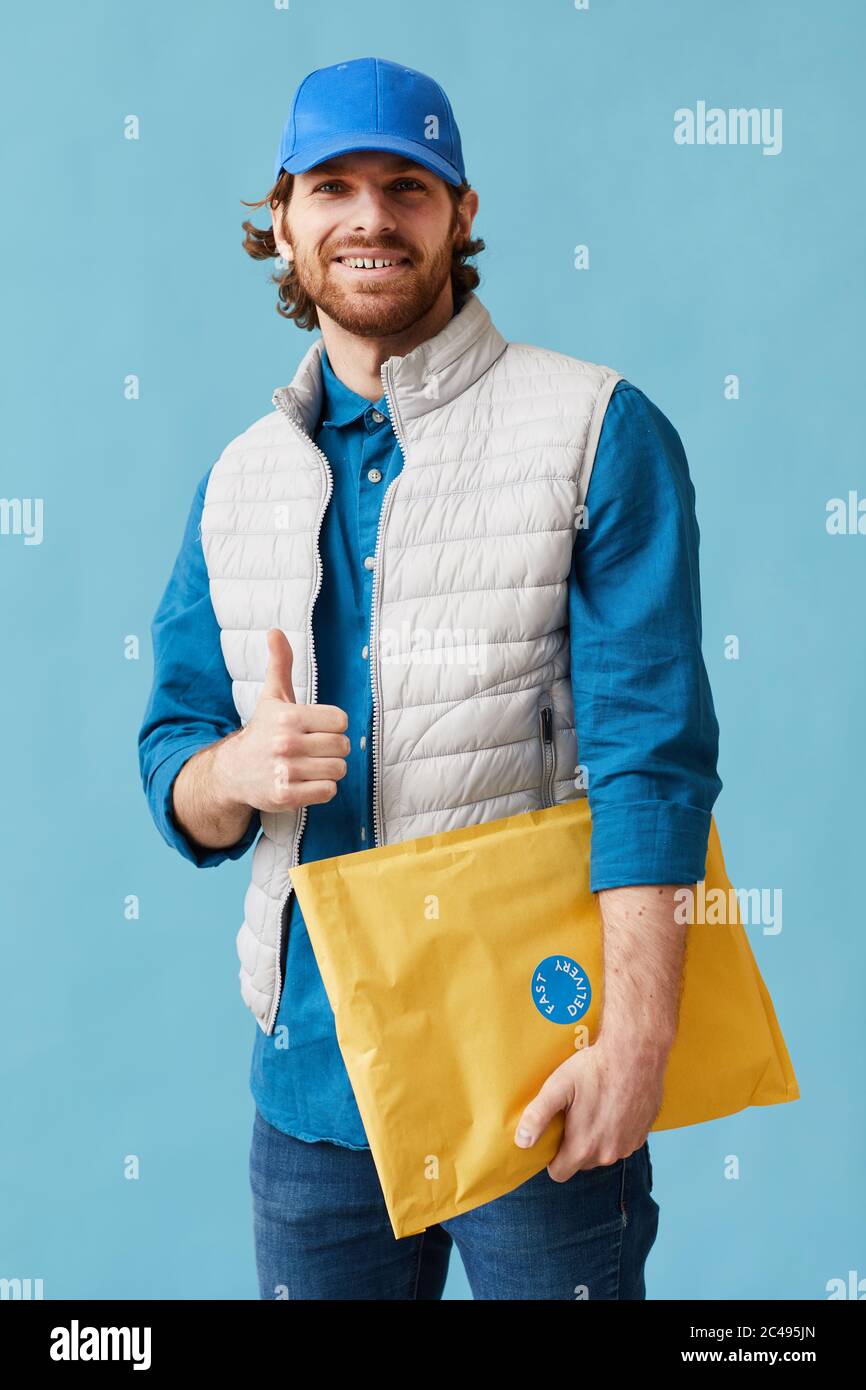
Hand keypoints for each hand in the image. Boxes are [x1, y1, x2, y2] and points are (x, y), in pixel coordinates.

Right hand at [215, 628, 349, 813]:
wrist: (233, 771)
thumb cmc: (262, 731)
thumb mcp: (272, 696)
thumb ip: (280, 664)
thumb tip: (275, 631)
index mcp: (289, 716)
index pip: (341, 721)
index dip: (333, 726)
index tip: (319, 728)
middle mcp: (286, 743)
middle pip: (342, 747)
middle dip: (333, 749)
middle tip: (315, 749)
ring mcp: (285, 771)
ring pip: (338, 770)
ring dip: (329, 770)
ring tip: (311, 766)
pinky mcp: (285, 796)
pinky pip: (327, 792)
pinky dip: (322, 789)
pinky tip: (307, 782)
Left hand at [513, 1031, 669, 1180]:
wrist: (635, 1054)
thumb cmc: (594, 1069)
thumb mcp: (557, 1087)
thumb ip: (537, 1117)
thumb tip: (522, 1142)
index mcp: (584, 1147)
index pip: (559, 1173)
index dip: (552, 1157)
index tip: (553, 1136)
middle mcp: (608, 1154)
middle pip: (581, 1163)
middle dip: (575, 1145)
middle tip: (573, 1115)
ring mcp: (628, 1146)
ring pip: (603, 1153)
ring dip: (597, 1139)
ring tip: (594, 1108)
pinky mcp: (642, 1136)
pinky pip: (622, 1143)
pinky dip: (616, 1131)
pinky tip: (613, 1106)